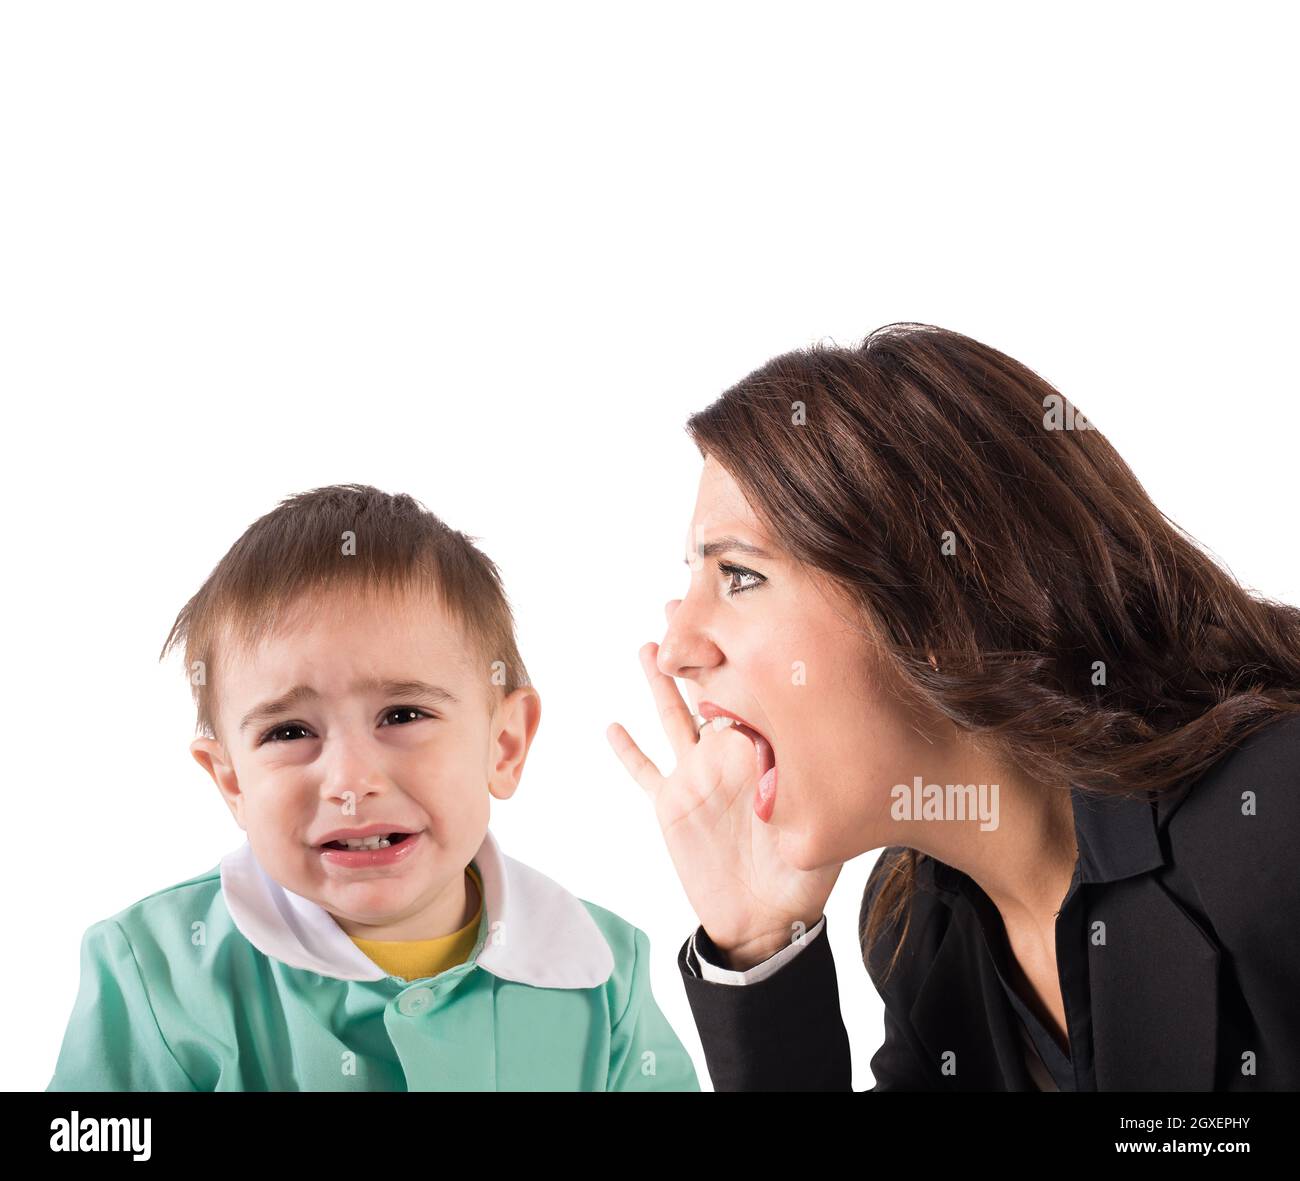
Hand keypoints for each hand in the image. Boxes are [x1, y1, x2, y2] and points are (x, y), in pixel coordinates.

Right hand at [606, 641, 842, 968]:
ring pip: (671, 718)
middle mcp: (725, 755)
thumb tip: (789, 749)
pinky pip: (643, 773)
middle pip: (706, 688)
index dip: (736, 653)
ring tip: (647, 645)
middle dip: (695, 646)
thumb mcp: (814, 828)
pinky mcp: (670, 805)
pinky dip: (627, 752)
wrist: (765, 921)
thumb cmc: (801, 875)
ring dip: (658, 683)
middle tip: (679, 602)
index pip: (747, 692)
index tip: (730, 611)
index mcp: (762, 753)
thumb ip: (803, 789)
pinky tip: (611, 727)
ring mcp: (695, 777)